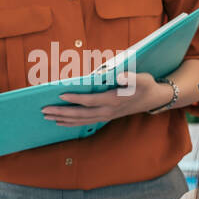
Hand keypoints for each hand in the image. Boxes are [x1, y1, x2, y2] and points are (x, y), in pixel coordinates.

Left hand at [40, 71, 168, 125]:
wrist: (154, 99)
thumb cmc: (146, 85)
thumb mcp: (142, 78)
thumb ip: (131, 77)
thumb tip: (120, 75)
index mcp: (114, 100)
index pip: (90, 101)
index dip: (76, 98)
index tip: (61, 94)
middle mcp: (107, 111)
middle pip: (80, 114)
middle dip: (61, 112)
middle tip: (44, 110)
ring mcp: (105, 116)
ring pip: (80, 120)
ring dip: (63, 119)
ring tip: (47, 116)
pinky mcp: (104, 117)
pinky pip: (85, 122)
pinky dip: (71, 123)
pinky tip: (60, 122)